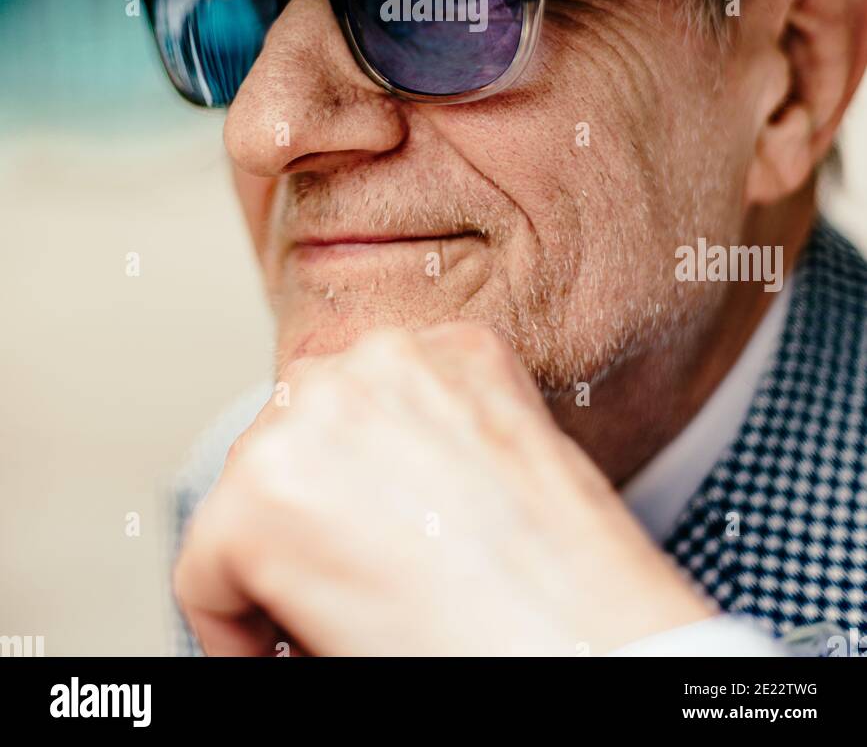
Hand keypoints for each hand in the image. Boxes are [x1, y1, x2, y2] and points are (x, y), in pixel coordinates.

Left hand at [174, 322, 712, 655]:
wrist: (589, 655)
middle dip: (305, 511)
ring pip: (245, 493)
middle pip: (293, 431)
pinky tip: (286, 653)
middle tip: (341, 587)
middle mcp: (378, 358)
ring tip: (329, 619)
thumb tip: (361, 484)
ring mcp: (312, 419)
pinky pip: (203, 568)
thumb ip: (431, 436)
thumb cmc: (568, 591)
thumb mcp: (510, 465)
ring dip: (270, 561)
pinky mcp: (259, 500)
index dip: (348, 482)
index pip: (357, 398)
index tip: (358, 536)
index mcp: (451, 346)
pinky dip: (227, 626)